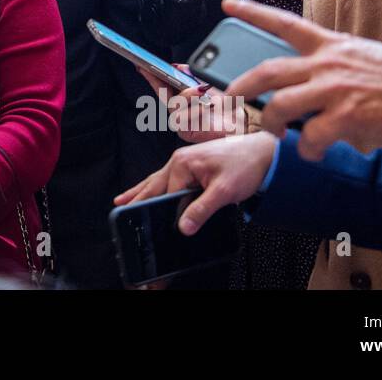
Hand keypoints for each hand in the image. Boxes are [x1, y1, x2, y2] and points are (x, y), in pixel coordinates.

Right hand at [114, 132, 276, 234]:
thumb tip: (183, 227)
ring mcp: (184, 160)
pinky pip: (167, 177)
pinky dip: (155, 186)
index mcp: (183, 164)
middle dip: (137, 199)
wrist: (264, 152)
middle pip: (154, 184)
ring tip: (121, 202)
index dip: (162, 213)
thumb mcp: (225, 192)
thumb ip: (202, 210)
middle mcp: (179, 160)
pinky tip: (147, 190)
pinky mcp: (191, 163)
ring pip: (157, 180)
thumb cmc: (246, 166)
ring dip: (141, 191)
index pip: (166, 195)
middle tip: (118, 211)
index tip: (154, 228)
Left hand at [220, 0, 381, 158]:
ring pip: (281, 105)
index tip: (228, 5)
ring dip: (271, 124)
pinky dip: (309, 149)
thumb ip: (335, 67)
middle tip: (229, 97)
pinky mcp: (346, 116)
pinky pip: (311, 137)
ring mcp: (335, 89)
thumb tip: (315, 84)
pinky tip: (315, 152)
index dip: (253, 13)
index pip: (285, 24)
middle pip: (268, 71)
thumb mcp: (366, 58)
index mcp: (333, 46)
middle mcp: (328, 63)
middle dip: (241, 86)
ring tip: (275, 133)